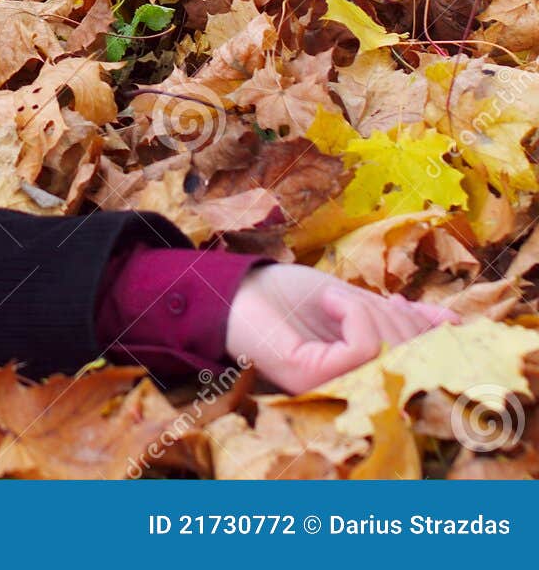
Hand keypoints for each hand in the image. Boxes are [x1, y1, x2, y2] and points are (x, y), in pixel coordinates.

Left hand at [225, 264, 459, 393]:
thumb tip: (453, 324)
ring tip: (342, 297)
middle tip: (369, 297)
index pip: (418, 365)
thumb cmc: (282, 297)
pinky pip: (363, 348)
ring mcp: (329, 387)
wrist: (227, 290)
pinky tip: (332, 298)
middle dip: (402, 319)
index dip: (427, 333)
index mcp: (360, 376)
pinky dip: (357, 314)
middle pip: (411, 358)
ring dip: (377, 311)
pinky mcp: (311, 377)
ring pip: (392, 352)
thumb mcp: (352, 303)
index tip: (407, 304)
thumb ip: (396, 318)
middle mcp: (347, 391)